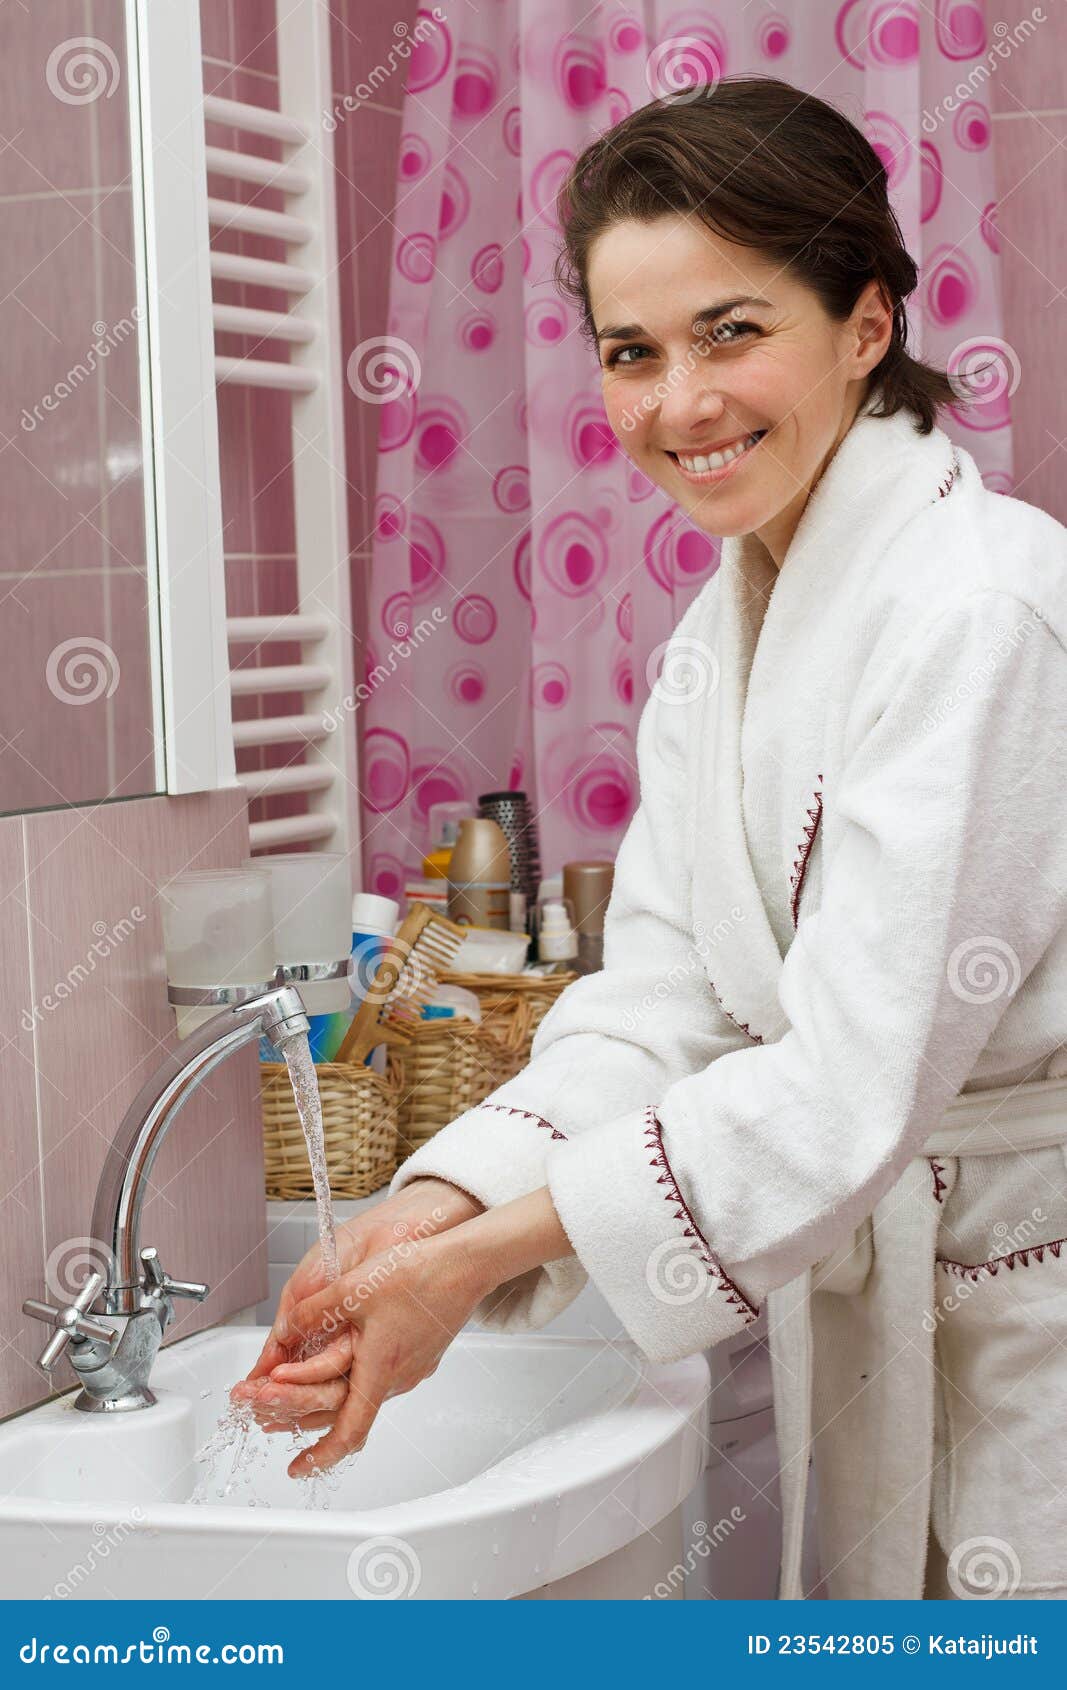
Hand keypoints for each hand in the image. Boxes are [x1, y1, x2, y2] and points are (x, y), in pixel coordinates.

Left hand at [269, 1186, 573, 1476]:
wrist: (465, 1264)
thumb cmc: (417, 1275)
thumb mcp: (352, 1288)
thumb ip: (313, 1311)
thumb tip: (285, 1328)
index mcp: (379, 1371)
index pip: (348, 1433)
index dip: (320, 1458)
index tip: (297, 1469)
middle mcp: (398, 1379)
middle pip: (347, 1414)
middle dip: (304, 1417)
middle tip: (271, 1416)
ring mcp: (412, 1369)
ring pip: (364, 1395)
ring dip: (328, 1395)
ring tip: (296, 1386)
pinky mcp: (421, 1355)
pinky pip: (381, 1378)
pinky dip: (353, 1378)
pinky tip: (343, 1359)